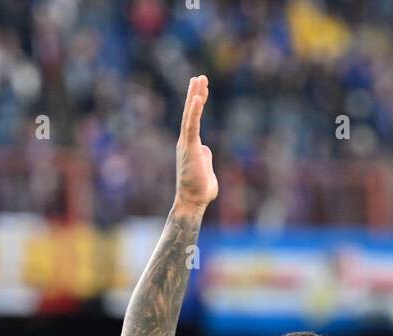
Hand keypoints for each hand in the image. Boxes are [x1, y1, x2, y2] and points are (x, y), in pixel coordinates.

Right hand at [175, 75, 217, 212]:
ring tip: (199, 79)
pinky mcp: (189, 147)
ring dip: (195, 96)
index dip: (198, 105)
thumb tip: (205, 149)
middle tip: (200, 77)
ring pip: (190, 115)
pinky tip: (197, 97)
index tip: (202, 90)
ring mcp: (186, 143)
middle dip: (195, 94)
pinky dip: (194, 111)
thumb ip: (206, 158)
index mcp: (191, 146)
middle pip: (190, 113)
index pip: (194, 120)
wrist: (193, 201)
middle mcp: (186, 142)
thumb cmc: (200, 191)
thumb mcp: (206, 170)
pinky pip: (192, 125)